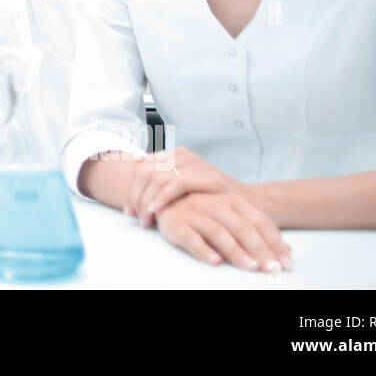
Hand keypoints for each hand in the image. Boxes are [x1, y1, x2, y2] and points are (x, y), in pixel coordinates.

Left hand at [125, 147, 242, 226]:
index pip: (140, 167)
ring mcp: (196, 164)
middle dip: (136, 196)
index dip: (130, 189)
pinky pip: (175, 183)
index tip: (128, 211)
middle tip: (135, 217)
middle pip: (145, 171)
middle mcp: (183, 155)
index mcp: (174, 155)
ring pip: (157, 177)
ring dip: (146, 200)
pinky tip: (155, 210)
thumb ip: (157, 192)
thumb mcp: (179, 194)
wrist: (248, 206)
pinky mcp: (207, 176)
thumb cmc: (209, 203)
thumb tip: (127, 205)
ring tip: (145, 219)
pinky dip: (161, 197)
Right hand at [152, 192, 292, 271]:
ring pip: (219, 232)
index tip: (286, 262)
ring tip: (250, 267)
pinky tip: (215, 261)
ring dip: (237, 251)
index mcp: (232, 200)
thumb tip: (287, 252)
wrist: (164, 199)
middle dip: (260, 250)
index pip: (259, 221)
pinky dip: (204, 250)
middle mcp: (214, 204)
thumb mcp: (232, 215)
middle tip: (272, 269)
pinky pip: (191, 238)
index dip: (274, 242)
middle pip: (242, 228)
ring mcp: (194, 213)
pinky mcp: (176, 224)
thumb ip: (257, 231)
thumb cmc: (204, 211)